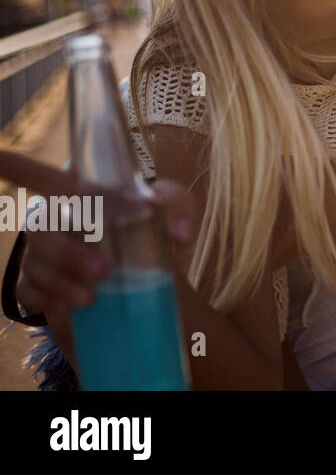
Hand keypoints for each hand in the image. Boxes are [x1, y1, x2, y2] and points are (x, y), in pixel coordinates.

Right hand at [1, 149, 196, 316]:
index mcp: (80, 197)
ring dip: (60, 280)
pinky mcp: (40, 286)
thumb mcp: (170, 211)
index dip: (17, 167)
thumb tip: (179, 233)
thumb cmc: (152, 233)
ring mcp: (43, 255)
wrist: (149, 283)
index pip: (44, 178)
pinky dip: (44, 298)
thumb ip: (175, 206)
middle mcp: (56, 221)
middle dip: (67, 251)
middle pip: (41, 227)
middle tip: (103, 272)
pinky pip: (27, 290)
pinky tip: (65, 307)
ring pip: (34, 262)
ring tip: (92, 297)